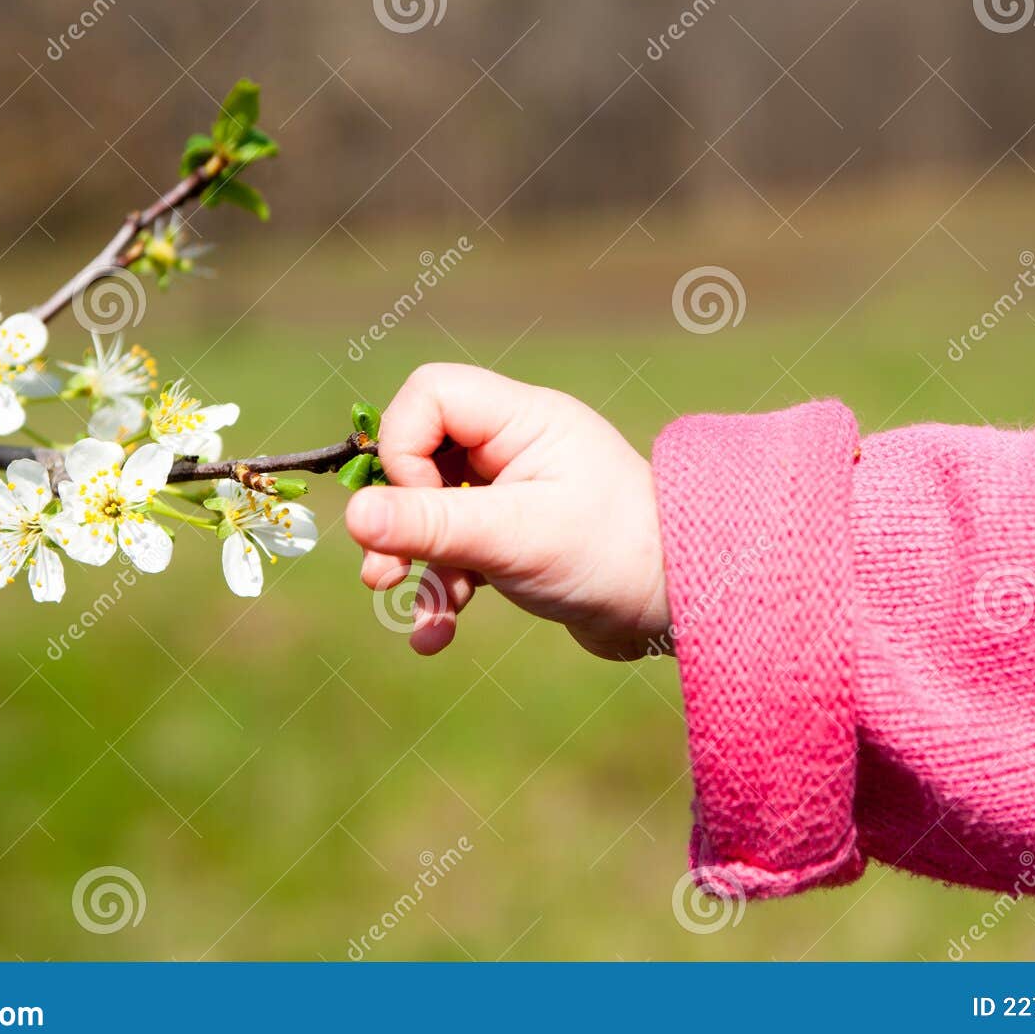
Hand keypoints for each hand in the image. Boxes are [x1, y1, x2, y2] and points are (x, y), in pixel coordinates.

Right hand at [344, 363, 669, 658]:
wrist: (684, 610)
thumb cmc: (612, 556)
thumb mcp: (513, 540)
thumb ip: (430, 526)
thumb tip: (350, 515)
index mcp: (524, 419)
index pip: (431, 395)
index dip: (405, 449)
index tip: (424, 508)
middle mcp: (517, 446)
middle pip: (420, 454)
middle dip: (397, 517)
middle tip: (385, 569)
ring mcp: (517, 492)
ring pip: (433, 510)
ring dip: (413, 561)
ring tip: (404, 603)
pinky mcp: (519, 540)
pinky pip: (459, 552)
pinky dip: (442, 591)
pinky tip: (436, 638)